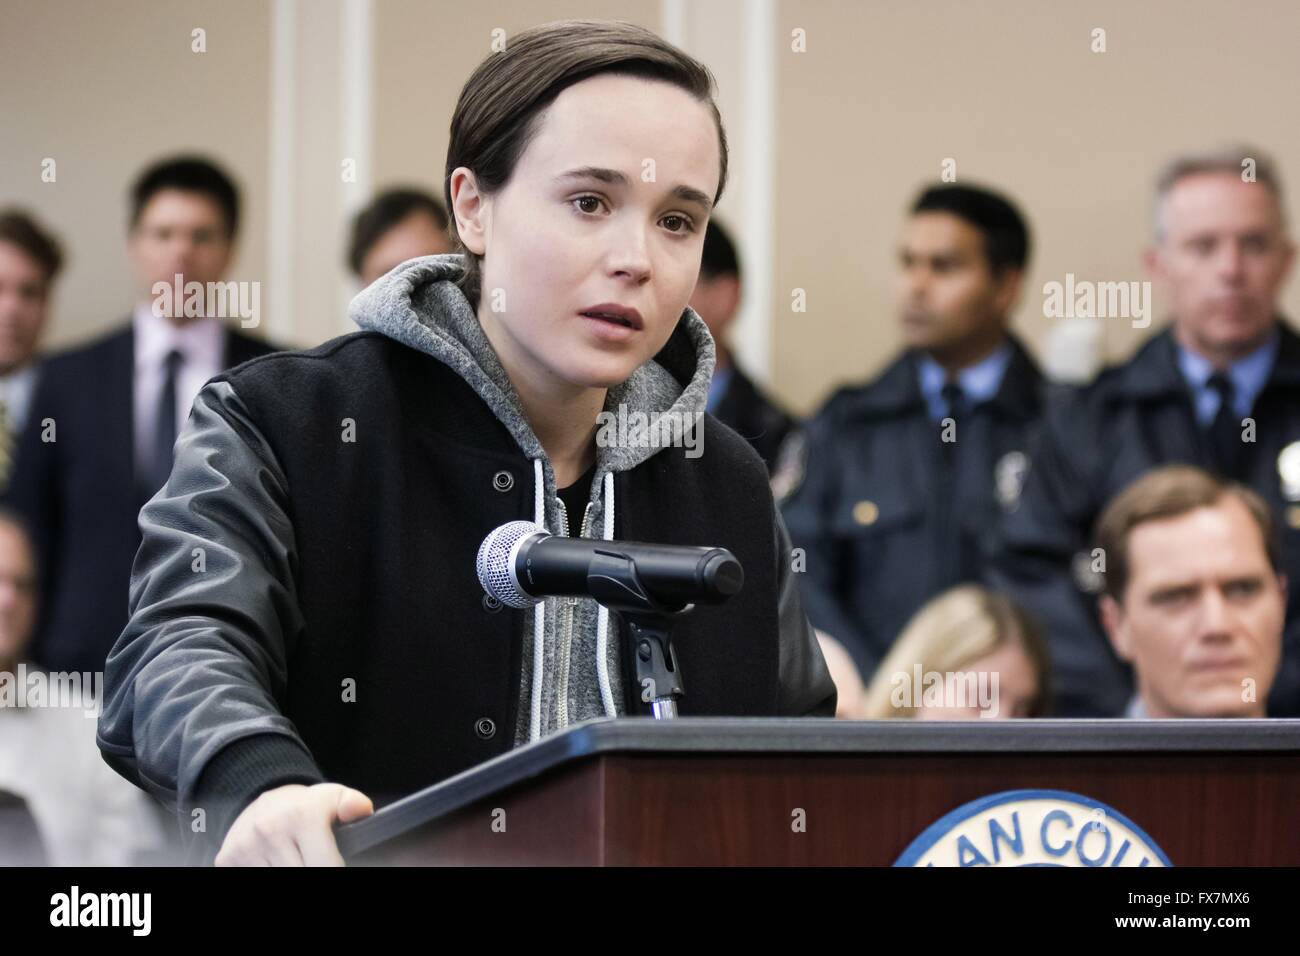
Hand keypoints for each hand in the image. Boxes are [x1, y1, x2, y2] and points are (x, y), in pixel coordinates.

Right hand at [214, 782, 373, 865]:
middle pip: (300, 874)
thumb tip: (361, 809)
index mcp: (302, 816)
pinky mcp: (227, 860)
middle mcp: (270, 830)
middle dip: (311, 870)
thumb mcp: (332, 798)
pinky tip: (274, 863)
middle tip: (314, 861)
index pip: (325, 865)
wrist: (259, 804)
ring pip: (276, 879)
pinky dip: (266, 874)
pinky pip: (251, 879)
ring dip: (288, 873)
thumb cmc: (304, 808)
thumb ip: (352, 805)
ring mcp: (246, 847)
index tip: (333, 865)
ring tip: (297, 860)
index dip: (333, 869)